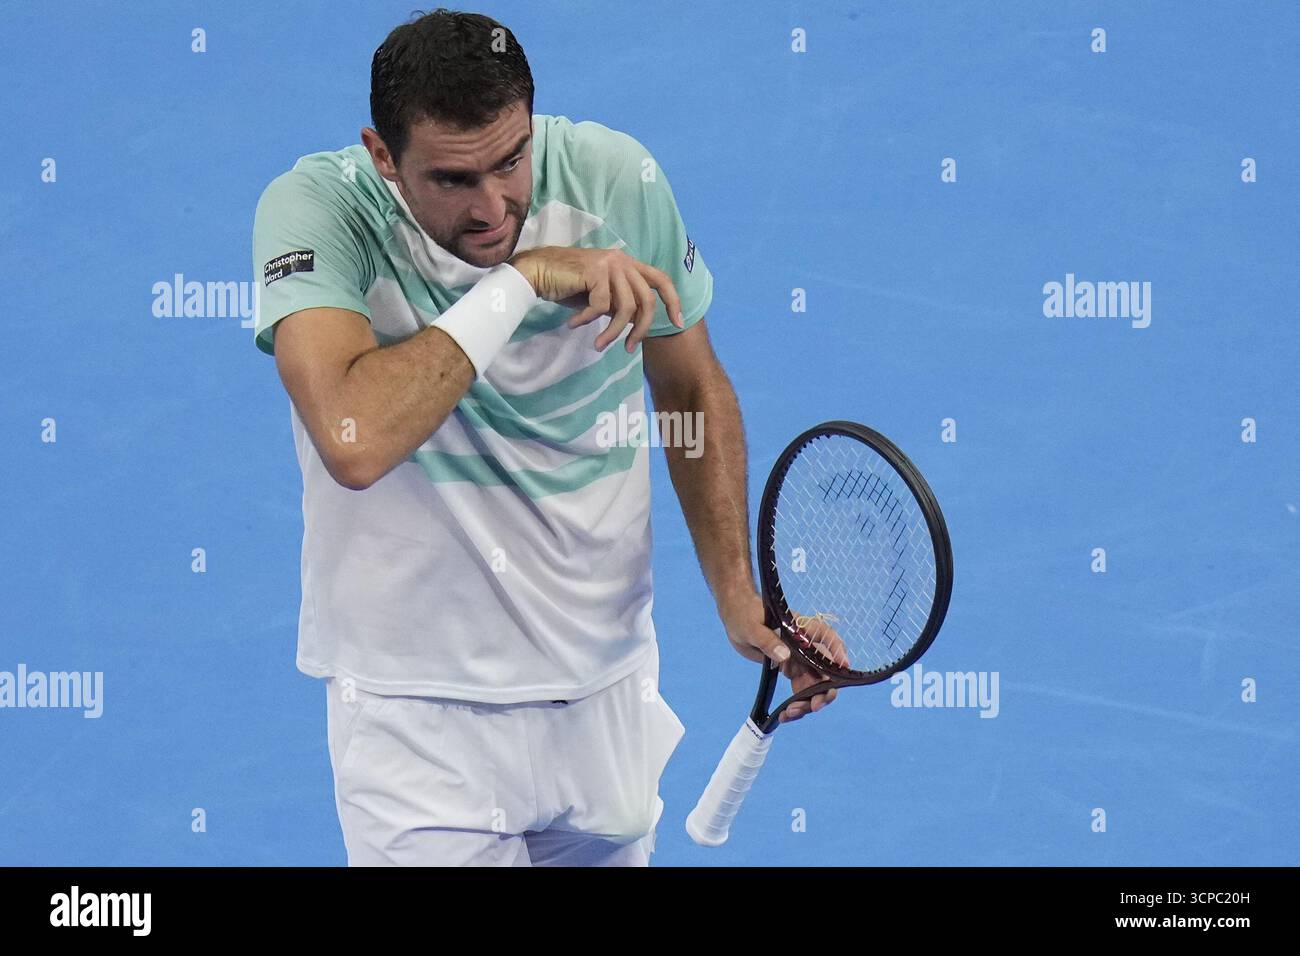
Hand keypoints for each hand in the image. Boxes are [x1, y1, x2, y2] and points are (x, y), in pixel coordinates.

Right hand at [508, 246, 683, 351]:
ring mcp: (609, 263)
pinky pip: (600, 307)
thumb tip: (637, 324)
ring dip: (612, 332)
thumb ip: (620, 303)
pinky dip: (587, 320)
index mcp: (628, 263)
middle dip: (641, 329)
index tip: (678, 323)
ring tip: (598, 345)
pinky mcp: (595, 271)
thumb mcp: (600, 296)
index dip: (673, 301)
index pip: (661, 279)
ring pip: (625, 307)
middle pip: (647, 300)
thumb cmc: (566, 285)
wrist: (536, 271)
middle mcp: (622, 260)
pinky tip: (574, 323)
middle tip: (629, 348)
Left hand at [718, 589, 839, 723]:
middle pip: (824, 670)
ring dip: (807, 703)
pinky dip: (796, 704)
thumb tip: (784, 656)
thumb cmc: (745, 614)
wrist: (735, 618)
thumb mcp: (753, 627)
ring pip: (814, 685)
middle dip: (823, 691)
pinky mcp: (790, 669)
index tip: (843, 668)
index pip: (827, 638)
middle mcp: (806, 646)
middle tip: (813, 707)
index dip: (838, 652)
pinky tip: (785, 715)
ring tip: (788, 714)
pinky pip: (800, 690)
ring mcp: (800, 659)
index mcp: (801, 629)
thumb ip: (768, 641)